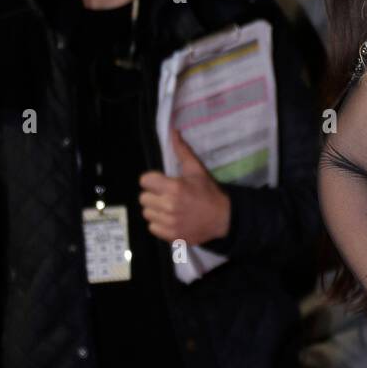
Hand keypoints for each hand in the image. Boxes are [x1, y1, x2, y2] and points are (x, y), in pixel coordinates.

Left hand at [137, 129, 231, 246]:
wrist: (223, 218)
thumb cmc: (208, 192)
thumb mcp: (196, 170)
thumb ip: (182, 151)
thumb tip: (173, 132)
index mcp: (174, 187)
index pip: (145, 181)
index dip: (152, 180)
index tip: (161, 182)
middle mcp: (168, 205)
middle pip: (144, 198)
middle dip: (153, 195)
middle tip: (166, 195)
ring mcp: (169, 222)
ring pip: (147, 213)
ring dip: (156, 209)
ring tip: (169, 207)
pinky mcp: (170, 235)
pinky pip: (153, 227)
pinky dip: (160, 223)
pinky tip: (171, 219)